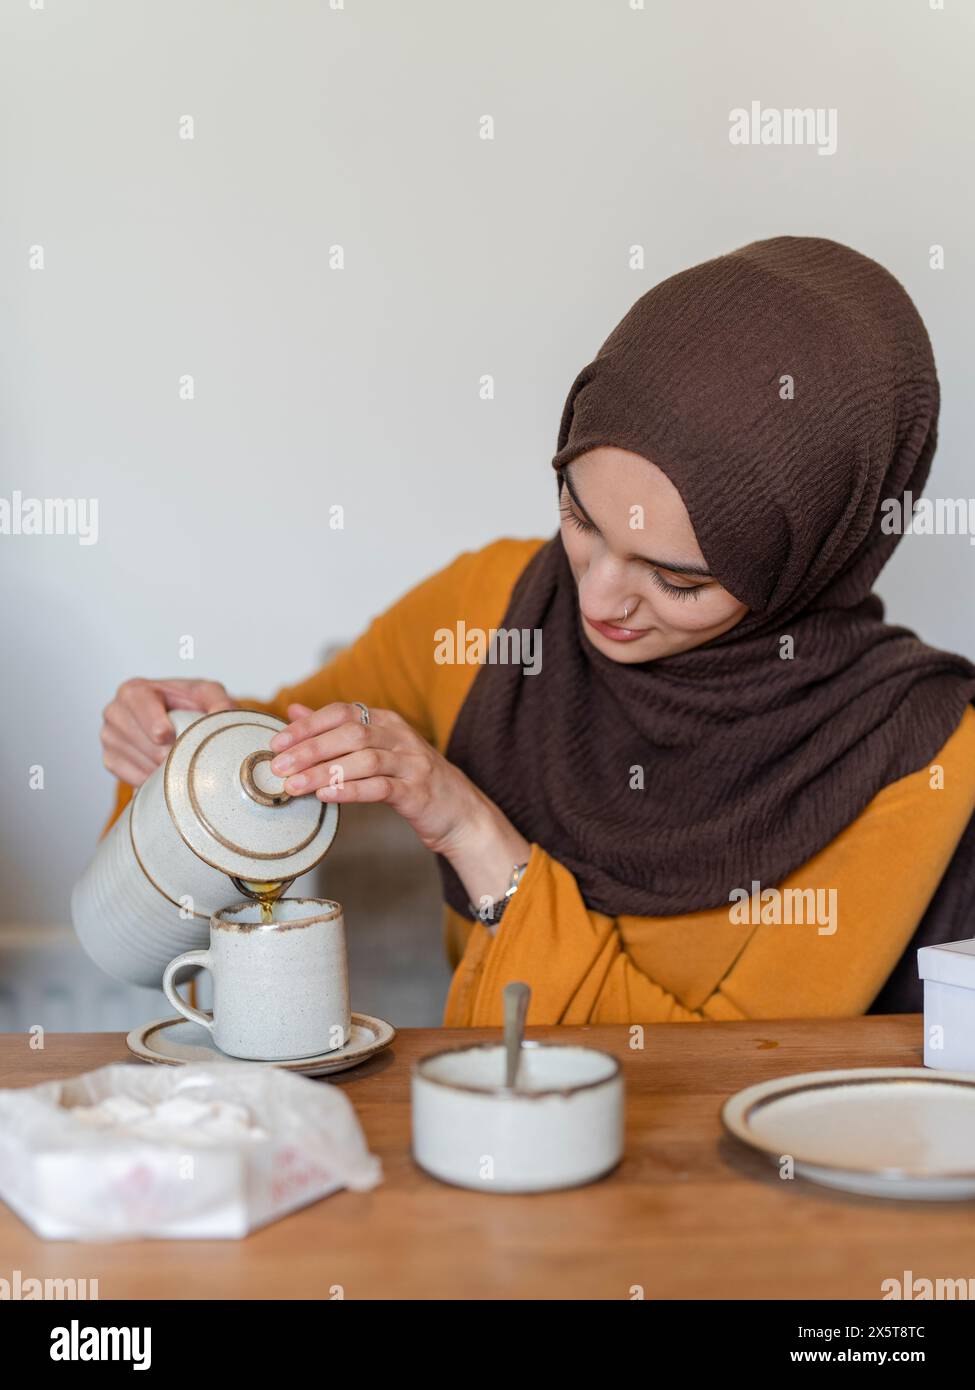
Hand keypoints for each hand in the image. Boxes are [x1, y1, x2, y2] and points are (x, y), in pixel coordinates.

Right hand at [100, 677, 236, 786]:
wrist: (181, 723)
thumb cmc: (189, 706)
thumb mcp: (208, 695)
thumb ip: (218, 701)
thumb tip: (222, 716)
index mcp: (135, 690)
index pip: (136, 701)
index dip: (151, 720)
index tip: (166, 735)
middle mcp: (116, 711)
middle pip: (133, 735)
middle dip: (160, 749)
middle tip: (182, 756)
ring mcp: (109, 737)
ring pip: (131, 758)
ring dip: (158, 766)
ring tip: (178, 763)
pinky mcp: (111, 760)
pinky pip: (128, 775)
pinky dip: (149, 779)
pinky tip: (164, 774)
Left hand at [269, 702, 486, 855]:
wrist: (460, 812)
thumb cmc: (410, 780)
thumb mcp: (375, 748)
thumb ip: (335, 730)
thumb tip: (294, 710)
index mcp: (386, 721)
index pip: (341, 712)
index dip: (307, 726)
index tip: (277, 743)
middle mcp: (400, 736)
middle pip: (350, 733)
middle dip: (310, 749)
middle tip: (279, 767)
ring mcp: (411, 763)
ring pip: (363, 759)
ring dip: (324, 772)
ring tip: (295, 786)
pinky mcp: (417, 792)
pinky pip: (381, 788)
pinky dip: (351, 790)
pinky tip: (327, 796)